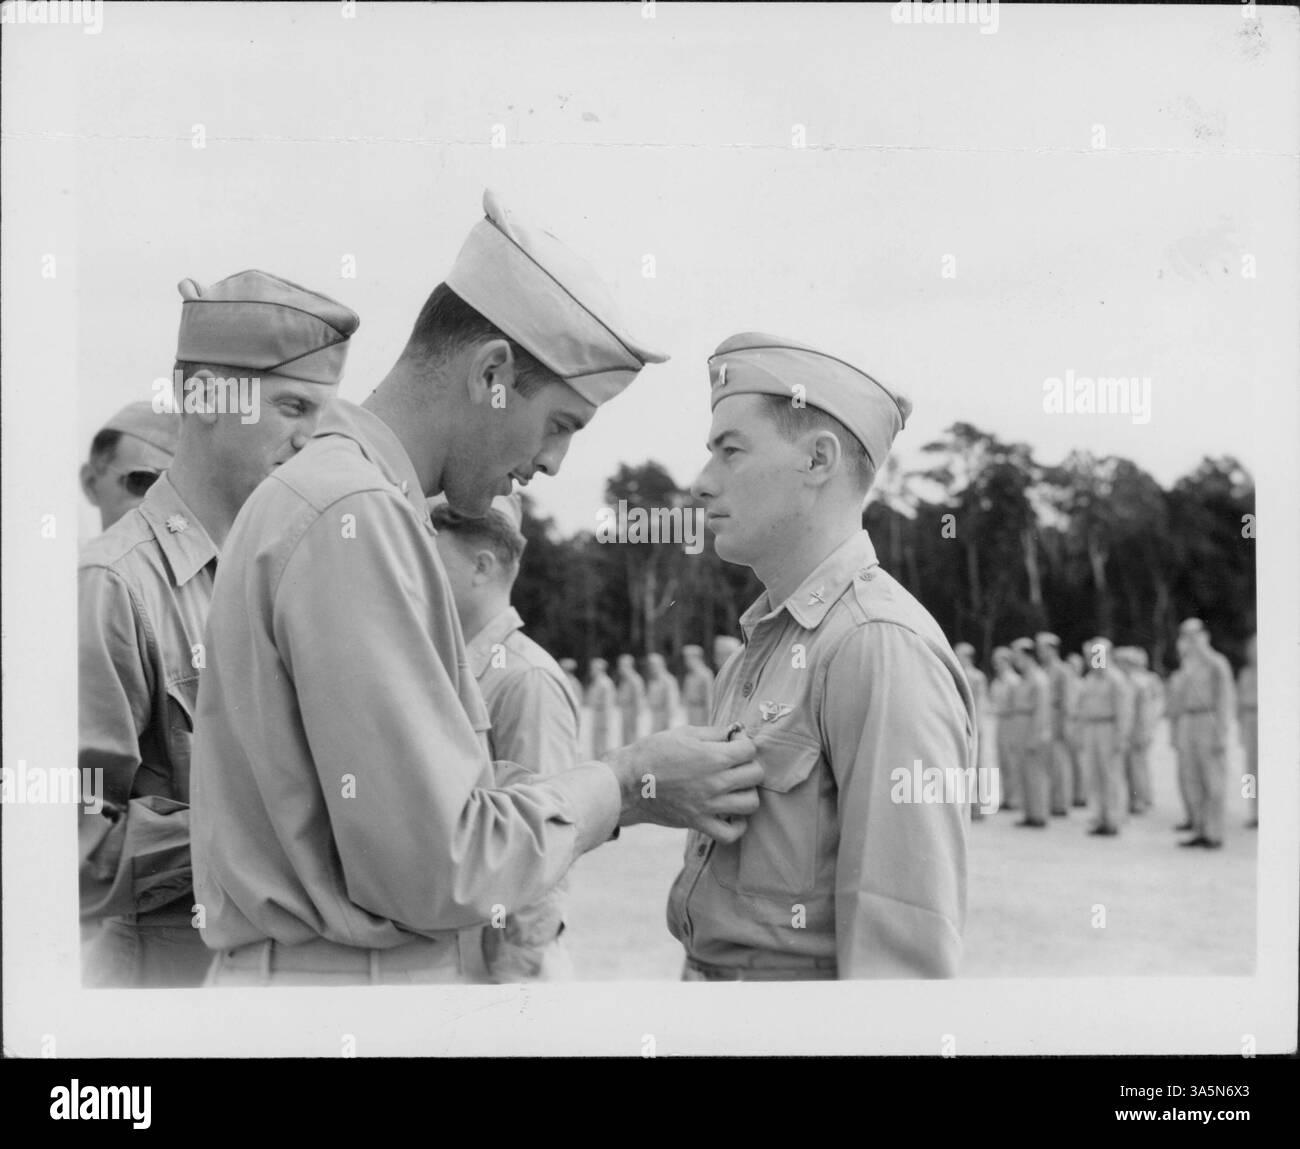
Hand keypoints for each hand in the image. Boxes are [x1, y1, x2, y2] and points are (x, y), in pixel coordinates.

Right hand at [604, 724, 762, 843]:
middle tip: (734, 763)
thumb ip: (714, 733)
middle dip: (748, 765)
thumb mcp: (684, 733)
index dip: (744, 743)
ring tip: (734, 787)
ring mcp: (709, 805)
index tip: (732, 743)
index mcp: (713, 757)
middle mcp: (716, 782)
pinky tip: (731, 813)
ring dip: (746, 793)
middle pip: (755, 775)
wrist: (628, 783)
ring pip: (751, 803)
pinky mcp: (699, 822)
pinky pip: (731, 834)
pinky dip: (737, 826)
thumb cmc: (653, 752)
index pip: (750, 750)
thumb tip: (735, 732)